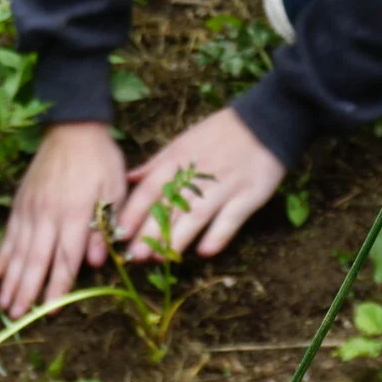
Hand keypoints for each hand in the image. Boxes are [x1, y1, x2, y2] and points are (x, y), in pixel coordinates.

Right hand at [0, 121, 126, 319]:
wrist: (73, 127)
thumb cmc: (100, 160)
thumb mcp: (114, 190)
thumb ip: (104, 226)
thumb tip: (96, 262)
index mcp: (75, 214)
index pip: (65, 259)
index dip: (57, 288)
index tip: (50, 312)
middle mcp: (49, 215)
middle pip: (36, 260)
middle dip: (26, 292)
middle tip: (16, 318)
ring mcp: (31, 208)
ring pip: (19, 251)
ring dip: (11, 280)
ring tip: (4, 304)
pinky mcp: (21, 202)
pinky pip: (10, 233)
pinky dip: (2, 255)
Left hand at [117, 107, 285, 263]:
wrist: (263, 123)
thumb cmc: (219, 133)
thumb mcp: (183, 141)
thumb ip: (156, 163)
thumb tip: (130, 179)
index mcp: (178, 159)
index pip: (149, 189)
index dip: (133, 212)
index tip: (118, 232)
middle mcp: (197, 175)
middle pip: (169, 207)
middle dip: (149, 232)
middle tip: (134, 255)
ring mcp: (223, 186)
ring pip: (196, 215)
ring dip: (177, 238)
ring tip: (161, 258)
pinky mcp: (248, 195)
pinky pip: (231, 219)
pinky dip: (218, 235)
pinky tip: (205, 251)